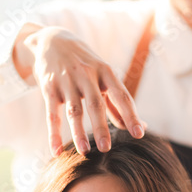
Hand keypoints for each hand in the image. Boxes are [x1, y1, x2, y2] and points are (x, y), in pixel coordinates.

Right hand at [12, 23, 144, 155]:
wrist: (52, 40)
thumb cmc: (85, 64)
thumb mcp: (103, 77)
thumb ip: (118, 104)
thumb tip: (142, 127)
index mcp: (105, 72)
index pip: (121, 95)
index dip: (131, 115)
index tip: (139, 134)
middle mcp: (87, 75)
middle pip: (96, 104)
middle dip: (101, 126)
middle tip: (106, 148)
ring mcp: (67, 81)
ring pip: (74, 110)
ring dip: (78, 132)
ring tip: (85, 151)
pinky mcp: (49, 88)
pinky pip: (52, 114)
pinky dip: (54, 134)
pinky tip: (56, 151)